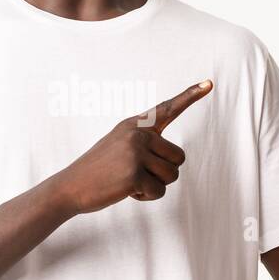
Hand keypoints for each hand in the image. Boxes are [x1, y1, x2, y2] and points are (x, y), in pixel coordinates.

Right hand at [56, 80, 212, 213]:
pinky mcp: (134, 174)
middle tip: (136, 174)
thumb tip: (173, 157)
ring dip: (155, 185)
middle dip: (163, 172)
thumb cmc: (98, 170)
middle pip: (178, 157)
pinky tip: (126, 191)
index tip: (208, 83)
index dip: (190, 95)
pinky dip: (145, 197)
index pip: (167, 108)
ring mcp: (136, 153)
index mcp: (135, 125)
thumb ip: (145, 143)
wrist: (70, 187)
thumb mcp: (119, 145)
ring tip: (129, 181)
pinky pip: (159, 191)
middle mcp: (137, 134)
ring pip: (172, 175)